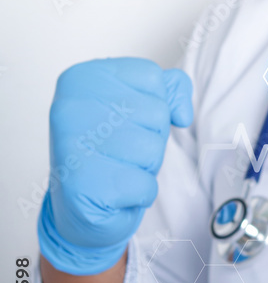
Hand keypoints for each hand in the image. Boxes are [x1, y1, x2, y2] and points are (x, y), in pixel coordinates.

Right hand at [38, 58, 192, 274]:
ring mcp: (72, 145)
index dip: (153, 105)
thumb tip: (182, 112)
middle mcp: (70, 107)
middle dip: (151, 138)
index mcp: (82, 77)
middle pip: (156, 113)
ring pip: (152, 149)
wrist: (81, 205)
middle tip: (121, 150)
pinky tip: (114, 192)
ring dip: (146, 166)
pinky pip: (145, 184)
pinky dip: (140, 193)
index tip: (126, 120)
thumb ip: (168, 89)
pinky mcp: (83, 185)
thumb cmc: (112, 150)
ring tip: (118, 169)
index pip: (152, 77)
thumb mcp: (140, 106)